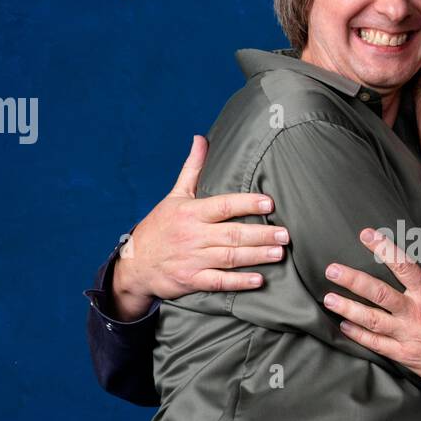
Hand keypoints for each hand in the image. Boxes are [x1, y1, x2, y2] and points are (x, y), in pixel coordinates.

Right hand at [110, 135, 288, 319]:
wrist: (134, 264)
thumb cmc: (159, 227)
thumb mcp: (174, 196)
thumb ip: (192, 169)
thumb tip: (201, 139)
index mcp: (190, 212)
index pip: (223, 206)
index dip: (247, 204)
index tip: (269, 203)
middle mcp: (193, 235)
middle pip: (232, 233)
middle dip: (261, 234)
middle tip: (286, 234)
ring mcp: (192, 259)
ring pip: (229, 257)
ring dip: (256, 256)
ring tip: (279, 253)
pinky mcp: (192, 280)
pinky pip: (218, 282)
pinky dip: (239, 282)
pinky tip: (259, 280)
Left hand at [321, 228, 420, 403]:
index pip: (403, 265)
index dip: (383, 248)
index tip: (366, 235)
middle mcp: (416, 313)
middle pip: (377, 293)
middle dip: (352, 280)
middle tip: (332, 270)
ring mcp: (408, 336)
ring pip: (371, 320)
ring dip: (347, 308)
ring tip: (328, 299)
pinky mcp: (406, 357)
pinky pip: (376, 345)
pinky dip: (358, 335)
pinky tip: (344, 326)